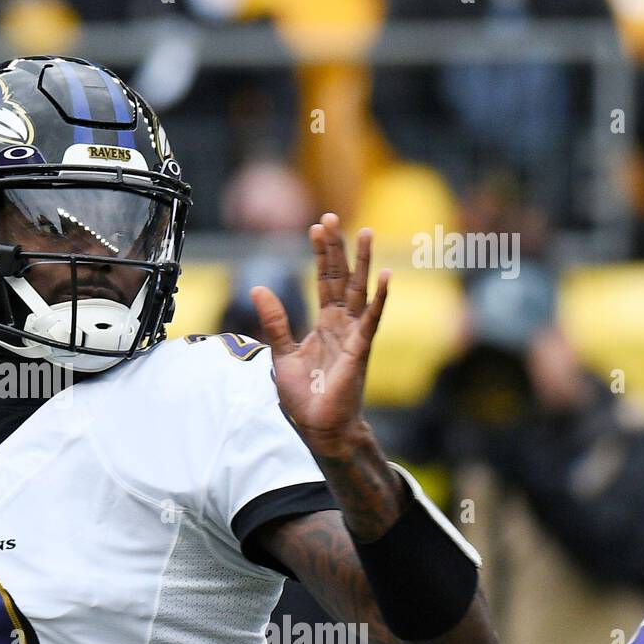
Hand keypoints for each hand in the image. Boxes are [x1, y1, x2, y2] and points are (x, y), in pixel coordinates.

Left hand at [250, 212, 389, 455]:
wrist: (318, 427)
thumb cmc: (304, 395)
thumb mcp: (282, 352)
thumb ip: (275, 320)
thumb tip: (257, 288)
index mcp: (324, 323)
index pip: (324, 280)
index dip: (321, 254)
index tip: (316, 226)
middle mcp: (342, 324)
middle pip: (341, 277)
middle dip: (337, 248)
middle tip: (332, 217)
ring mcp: (354, 335)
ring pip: (360, 291)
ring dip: (363, 262)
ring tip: (367, 232)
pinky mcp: (360, 350)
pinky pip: (372, 320)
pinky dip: (379, 298)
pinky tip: (386, 276)